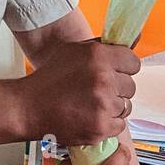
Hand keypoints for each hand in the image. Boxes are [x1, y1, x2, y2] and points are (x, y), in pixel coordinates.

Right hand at [20, 40, 138, 144]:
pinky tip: (90, 117)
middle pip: (131, 86)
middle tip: (95, 91)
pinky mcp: (100, 127)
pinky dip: (107, 124)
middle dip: (117, 89)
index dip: (124, 69)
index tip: (114, 73)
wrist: (28, 108)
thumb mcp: (74, 51)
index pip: (134, 63)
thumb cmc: (50, 78)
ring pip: (126, 107)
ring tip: (90, 105)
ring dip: (112, 107)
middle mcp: (103, 79)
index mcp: (98, 55)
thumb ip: (104, 46)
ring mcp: (103, 105)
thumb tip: (136, 38)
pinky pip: (119, 125)